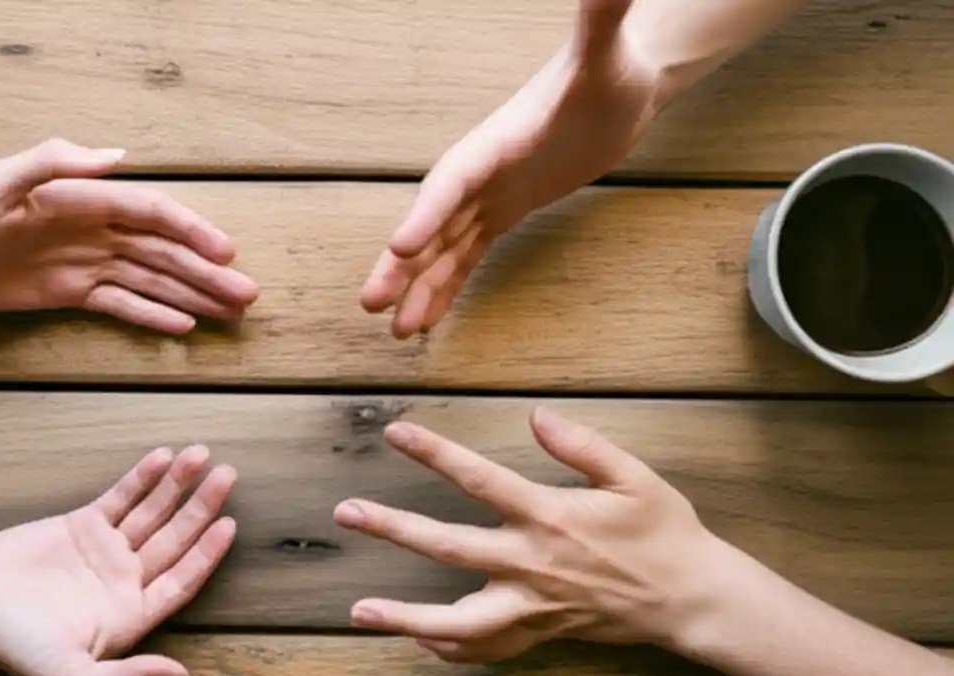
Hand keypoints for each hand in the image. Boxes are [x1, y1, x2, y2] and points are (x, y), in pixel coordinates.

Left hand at [0, 139, 259, 332]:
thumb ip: (52, 162)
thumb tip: (116, 157)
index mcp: (83, 198)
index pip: (151, 214)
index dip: (192, 231)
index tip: (225, 252)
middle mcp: (95, 231)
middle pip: (163, 253)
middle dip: (207, 273)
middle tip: (247, 296)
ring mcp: (88, 264)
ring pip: (152, 281)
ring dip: (193, 296)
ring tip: (233, 314)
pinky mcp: (74, 294)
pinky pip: (123, 306)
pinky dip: (154, 317)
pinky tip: (187, 328)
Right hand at [0, 446, 236, 675]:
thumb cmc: (16, 650)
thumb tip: (180, 675)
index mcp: (130, 616)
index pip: (181, 580)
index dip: (207, 554)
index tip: (229, 524)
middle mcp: (123, 581)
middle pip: (174, 538)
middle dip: (202, 507)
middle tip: (228, 476)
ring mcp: (104, 550)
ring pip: (151, 512)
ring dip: (177, 485)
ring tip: (201, 455)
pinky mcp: (80, 526)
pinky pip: (120, 498)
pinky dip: (141, 478)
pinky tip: (162, 458)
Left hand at [334, 407, 727, 661]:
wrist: (691, 600)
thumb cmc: (664, 534)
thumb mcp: (633, 476)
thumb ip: (582, 444)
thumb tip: (536, 415)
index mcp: (550, 517)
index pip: (478, 480)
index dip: (435, 453)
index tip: (396, 433)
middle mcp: (531, 564)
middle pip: (447, 547)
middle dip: (392, 529)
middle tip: (347, 512)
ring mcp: (531, 605)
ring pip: (457, 621)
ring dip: (403, 618)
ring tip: (357, 613)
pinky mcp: (539, 631)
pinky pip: (485, 650)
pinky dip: (449, 649)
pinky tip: (418, 639)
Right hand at [360, 0, 657, 337]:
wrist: (618, 84)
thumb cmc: (612, 69)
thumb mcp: (607, 51)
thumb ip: (599, 18)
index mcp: (495, 140)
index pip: (453, 179)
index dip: (427, 213)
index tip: (400, 247)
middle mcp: (481, 170)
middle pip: (431, 222)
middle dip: (401, 263)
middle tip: (369, 301)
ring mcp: (488, 194)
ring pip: (443, 248)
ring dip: (417, 287)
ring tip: (394, 331)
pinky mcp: (503, 212)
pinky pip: (467, 256)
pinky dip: (446, 287)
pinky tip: (425, 322)